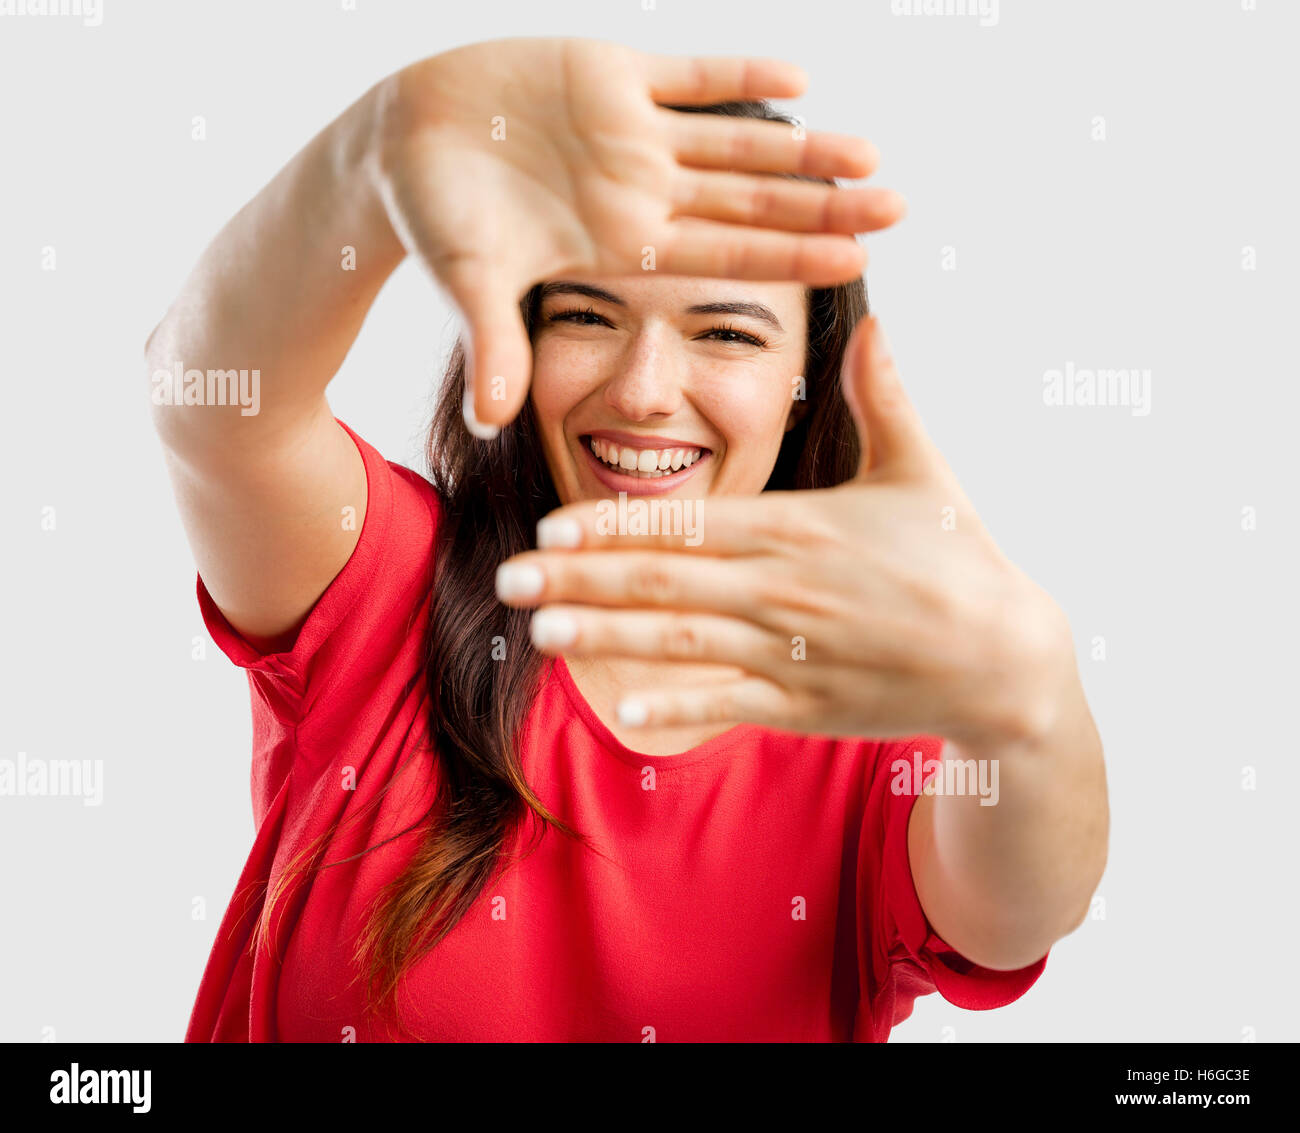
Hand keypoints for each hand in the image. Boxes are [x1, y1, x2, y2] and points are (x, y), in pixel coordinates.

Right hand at [371, 38, 905, 433]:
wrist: (400, 143)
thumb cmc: (433, 218)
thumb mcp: (466, 280)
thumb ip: (492, 342)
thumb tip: (490, 422)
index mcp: (623, 244)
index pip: (724, 256)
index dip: (790, 257)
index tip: (855, 263)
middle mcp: (641, 191)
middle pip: (751, 202)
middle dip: (821, 205)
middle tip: (896, 208)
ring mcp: (632, 132)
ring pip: (736, 141)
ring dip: (801, 146)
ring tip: (870, 152)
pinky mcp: (610, 72)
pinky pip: (689, 74)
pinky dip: (739, 75)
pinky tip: (800, 81)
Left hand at [495, 316, 1075, 751]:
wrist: (1006, 657)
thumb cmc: (956, 558)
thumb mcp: (921, 468)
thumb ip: (885, 396)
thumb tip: (874, 321)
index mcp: (801, 527)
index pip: (687, 524)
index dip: (613, 529)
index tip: (550, 530)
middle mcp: (786, 587)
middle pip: (663, 581)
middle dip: (579, 581)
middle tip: (506, 580)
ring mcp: (795, 649)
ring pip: (682, 641)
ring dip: (606, 637)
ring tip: (540, 632)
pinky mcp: (809, 702)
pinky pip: (730, 703)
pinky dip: (677, 704)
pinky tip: (622, 705)